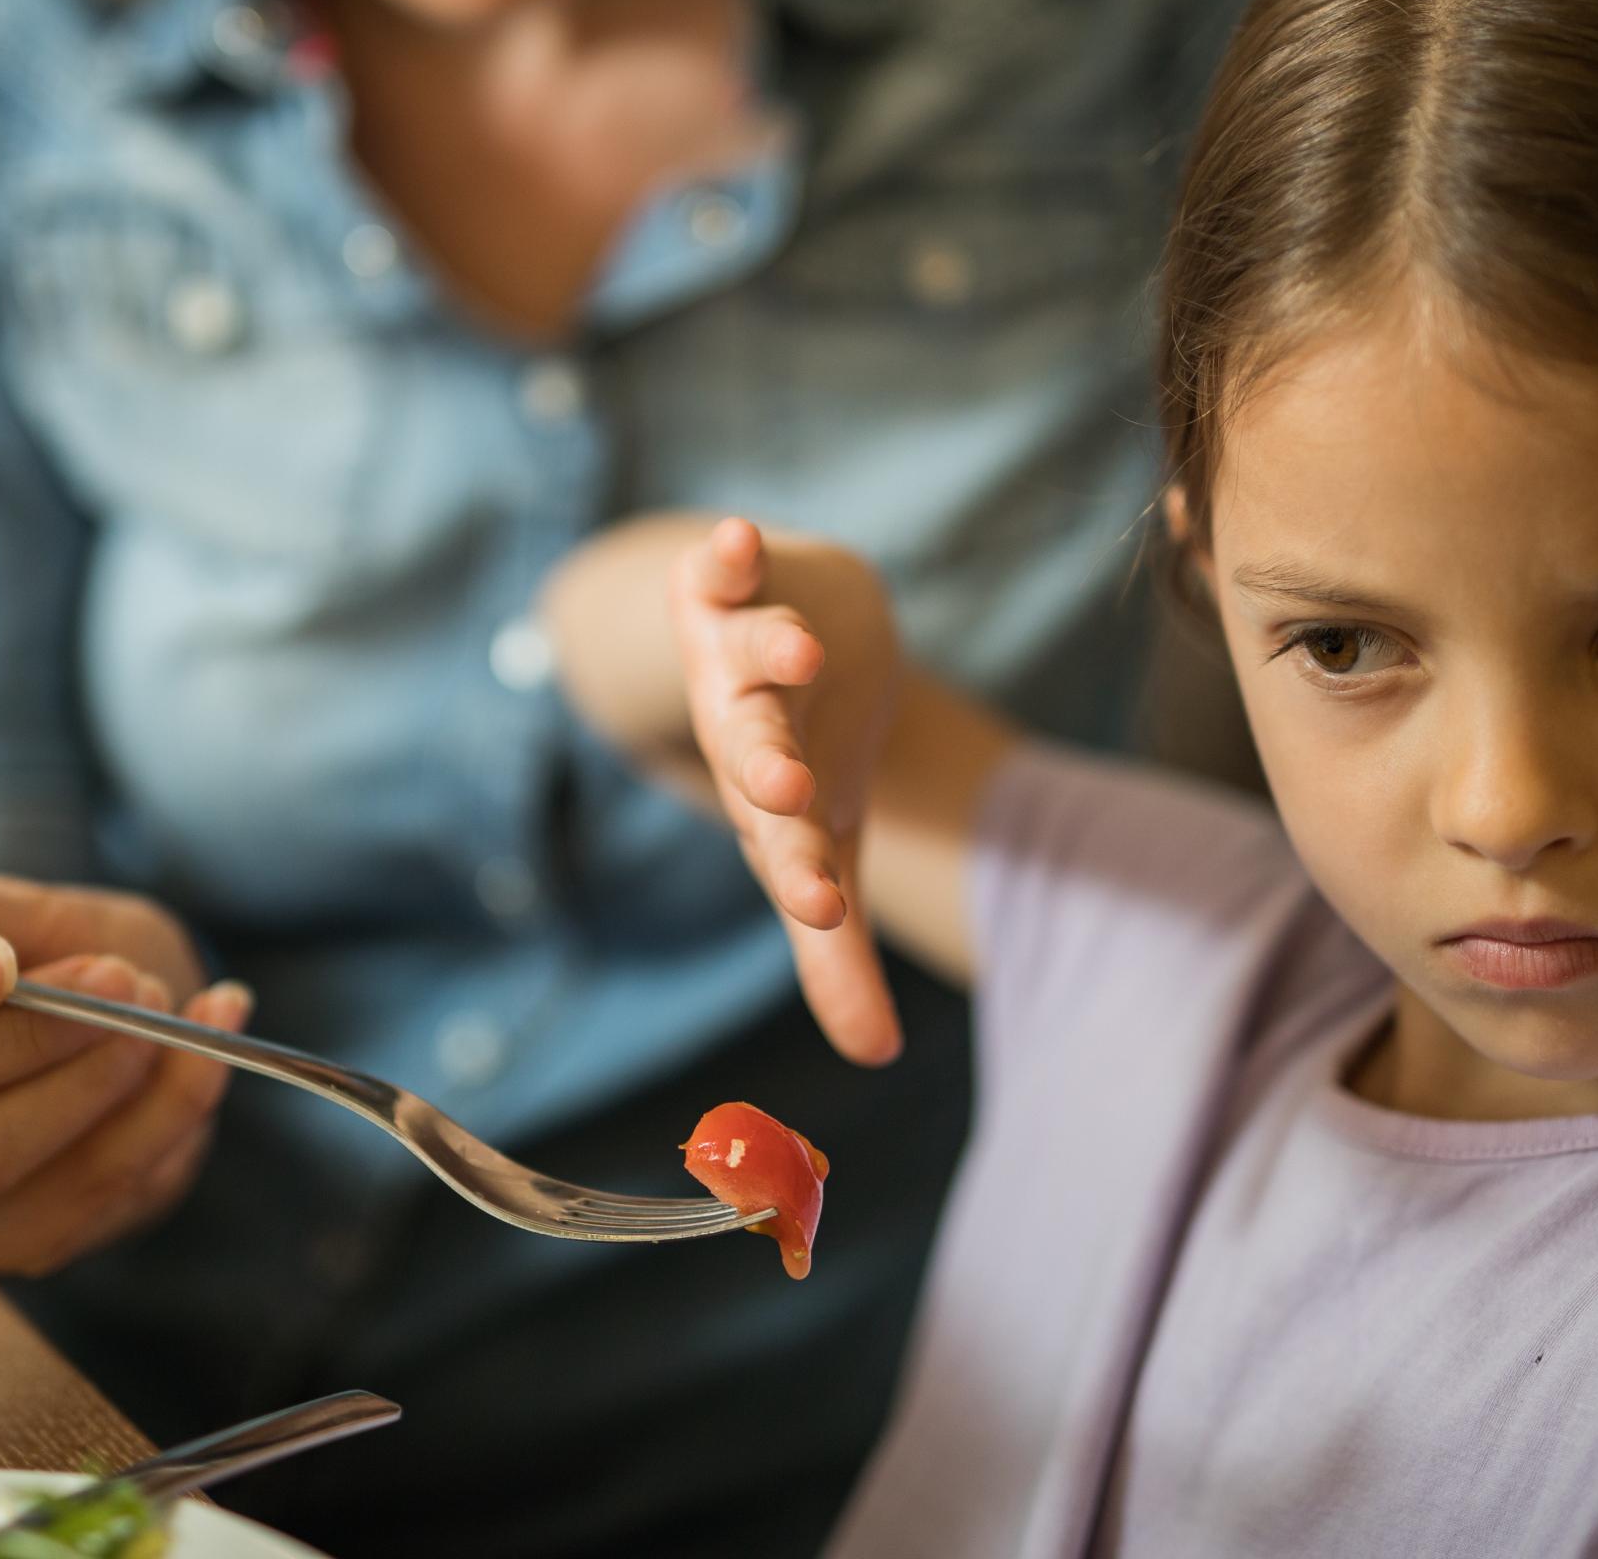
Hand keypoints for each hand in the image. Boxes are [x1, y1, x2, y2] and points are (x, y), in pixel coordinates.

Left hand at [671, 517, 904, 1064]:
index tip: (823, 909)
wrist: (751, 631)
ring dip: (769, 652)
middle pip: (756, 750)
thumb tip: (872, 1058)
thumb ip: (836, 945)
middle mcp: (742, 726)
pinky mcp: (730, 580)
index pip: (787, 846)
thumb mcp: (824, 841)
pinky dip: (727, 553)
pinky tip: (735, 538)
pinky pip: (724, 565)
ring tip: (801, 653)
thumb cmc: (797, 752)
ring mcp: (732, 648)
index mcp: (769, 800)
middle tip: (785, 795)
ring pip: (749, 653)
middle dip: (770, 771)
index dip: (802, 876)